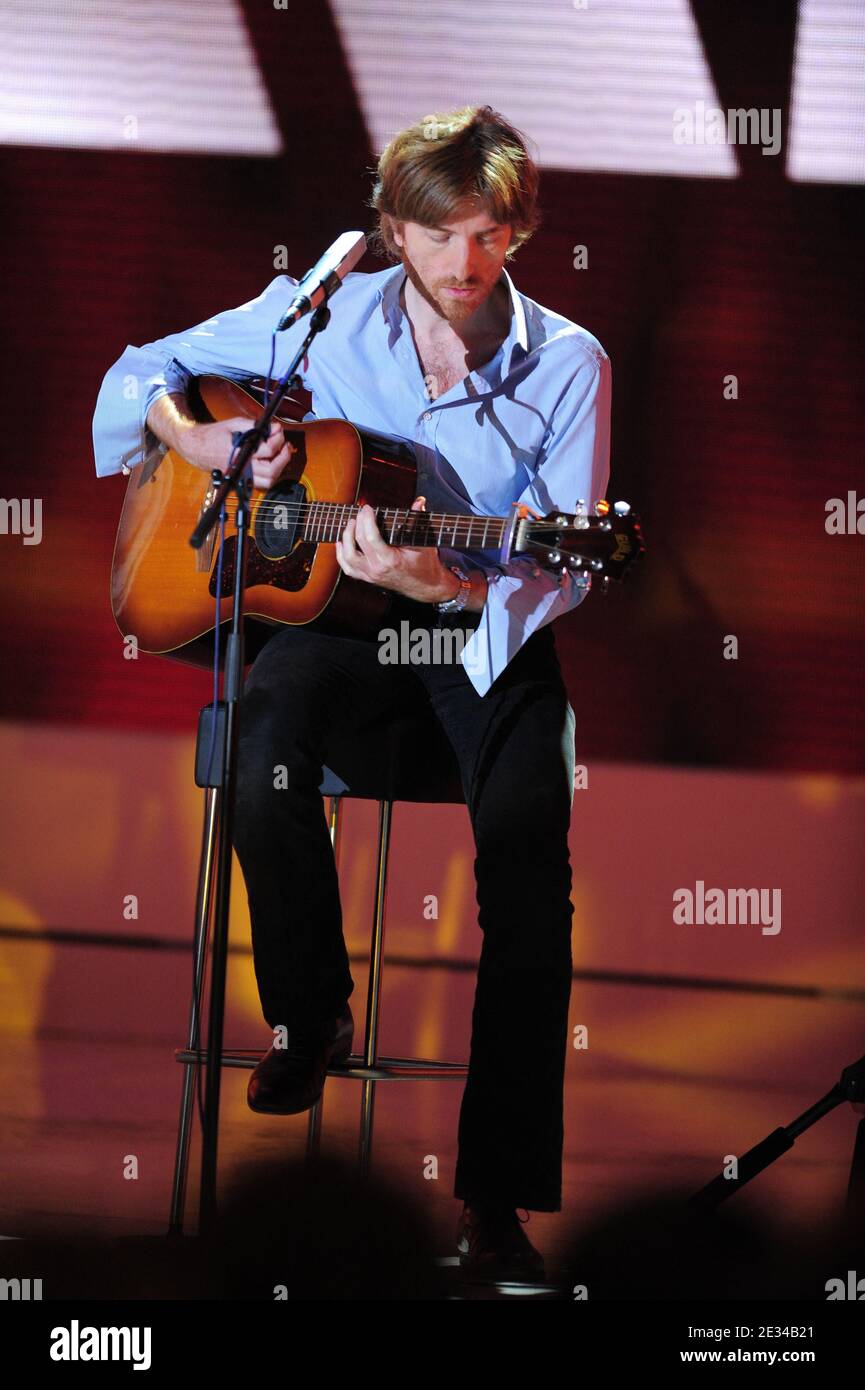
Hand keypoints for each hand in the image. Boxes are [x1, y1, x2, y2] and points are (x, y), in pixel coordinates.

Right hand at [175, 416, 293, 489]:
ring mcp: (241, 478)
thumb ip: (255, 426)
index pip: (268, 450)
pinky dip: (270, 475)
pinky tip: (270, 463)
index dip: (278, 439)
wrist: (195, 447)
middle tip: (284, 445)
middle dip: (283, 457)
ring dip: (278, 468)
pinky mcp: (241, 482)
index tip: (278, 430)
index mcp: (239, 452)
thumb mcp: (234, 424)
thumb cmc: (214, 435)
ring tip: (279, 454)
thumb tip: (274, 428)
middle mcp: (241, 468)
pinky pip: (260, 484)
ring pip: (268, 482)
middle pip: (272, 471)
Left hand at [336, 495, 457, 602]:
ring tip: (351, 524)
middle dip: (357, 524)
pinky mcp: (368, 578)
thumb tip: (418, 501)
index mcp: (390, 560)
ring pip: (347, 557)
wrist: (426, 586)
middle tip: (360, 513)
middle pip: (357, 543)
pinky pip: (348, 568)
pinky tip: (341, 543)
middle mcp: (377, 569)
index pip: (370, 537)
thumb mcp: (424, 542)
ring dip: (346, 538)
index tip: (367, 508)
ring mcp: (370, 575)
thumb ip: (418, 520)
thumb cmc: (425, 564)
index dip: (366, 519)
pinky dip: (341, 555)